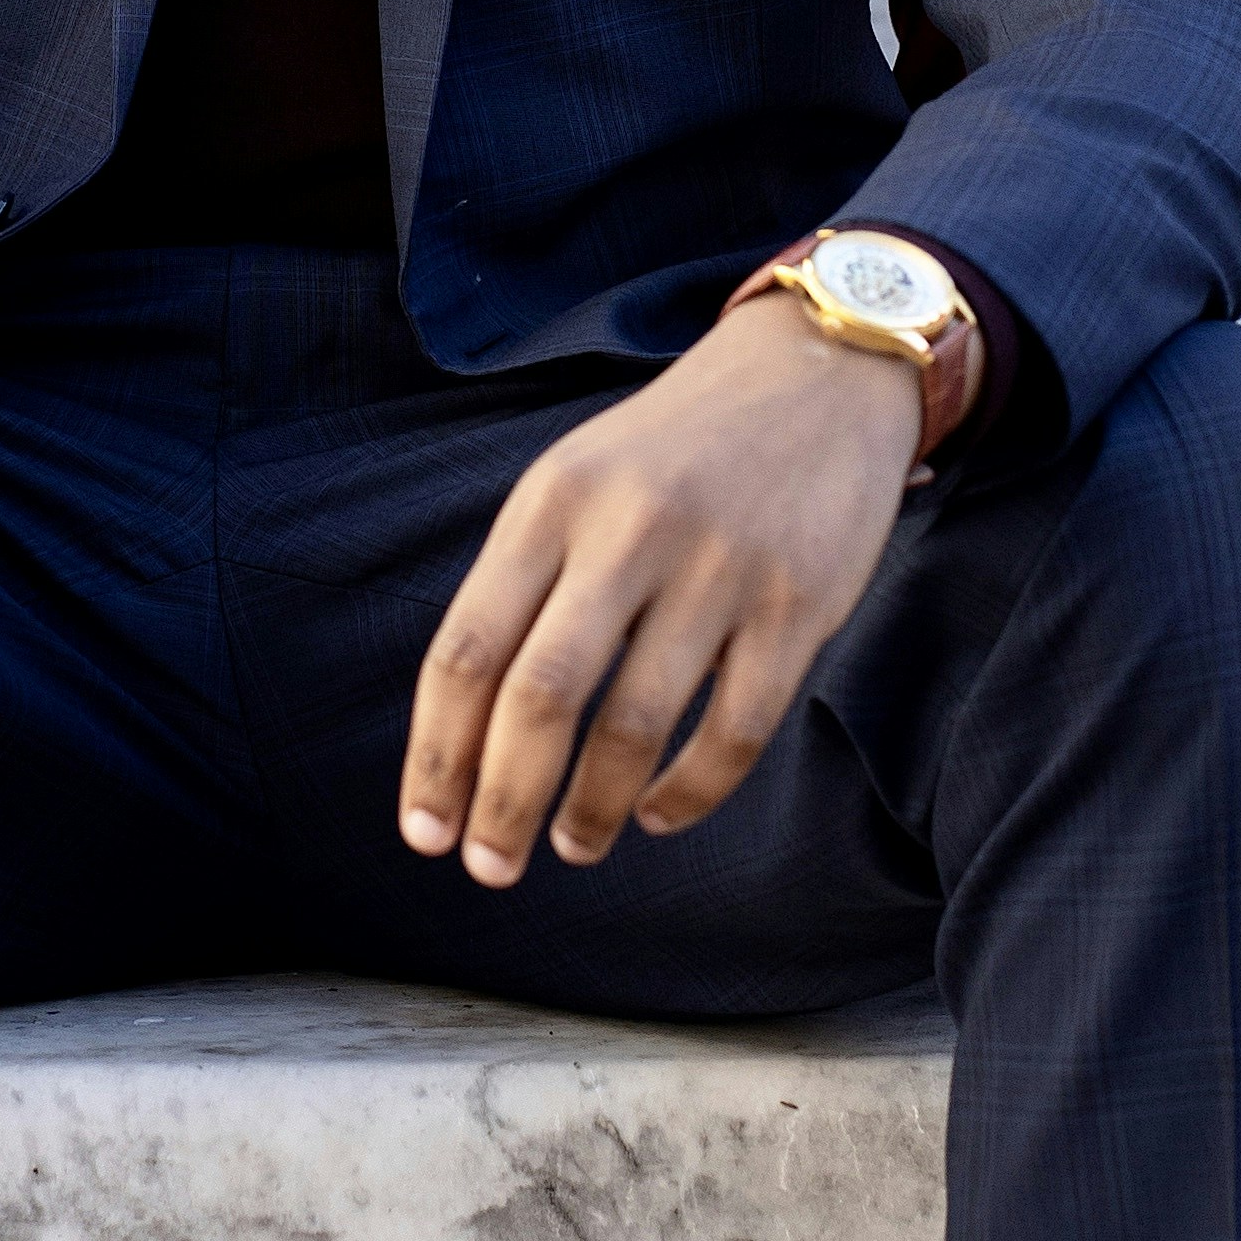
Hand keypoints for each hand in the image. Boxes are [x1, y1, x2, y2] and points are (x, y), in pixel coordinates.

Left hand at [400, 298, 915, 881]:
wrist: (817, 372)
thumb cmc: (673, 450)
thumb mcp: (575, 481)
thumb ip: (523, 585)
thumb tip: (468, 733)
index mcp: (551, 502)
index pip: (467, 649)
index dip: (437, 755)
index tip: (423, 829)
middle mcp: (628, 531)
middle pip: (540, 697)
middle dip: (502, 802)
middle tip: (489, 867)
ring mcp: (718, 569)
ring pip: (633, 729)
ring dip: (590, 810)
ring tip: (573, 844)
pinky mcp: (798, 606)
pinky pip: (733, 733)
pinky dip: (687, 794)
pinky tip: (657, 814)